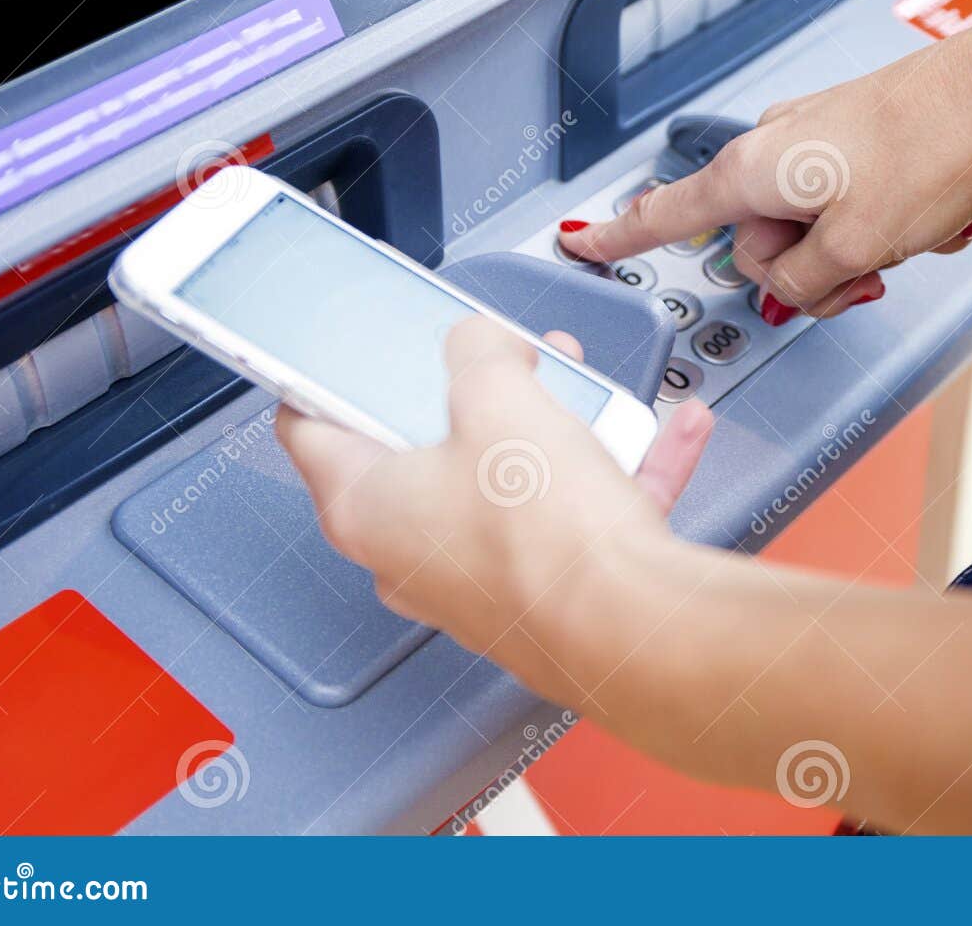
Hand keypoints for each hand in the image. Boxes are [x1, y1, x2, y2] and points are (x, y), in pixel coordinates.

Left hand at [276, 318, 711, 649]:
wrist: (631, 627)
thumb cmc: (545, 536)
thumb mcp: (497, 396)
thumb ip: (479, 351)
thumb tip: (481, 344)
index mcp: (364, 507)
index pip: (309, 430)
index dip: (323, 377)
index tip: (342, 352)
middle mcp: (410, 555)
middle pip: (421, 452)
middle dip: (467, 395)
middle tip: (496, 360)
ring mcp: (477, 581)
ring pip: (506, 483)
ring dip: (548, 429)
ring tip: (587, 392)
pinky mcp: (542, 596)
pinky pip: (572, 519)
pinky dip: (610, 474)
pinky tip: (662, 439)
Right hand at [557, 23, 971, 322]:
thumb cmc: (931, 148)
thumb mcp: (857, 246)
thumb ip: (805, 283)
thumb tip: (791, 288)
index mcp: (751, 173)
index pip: (664, 218)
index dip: (615, 239)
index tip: (574, 244)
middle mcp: (770, 147)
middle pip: (757, 246)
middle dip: (810, 275)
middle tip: (867, 273)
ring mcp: (810, 139)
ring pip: (806, 230)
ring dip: (853, 252)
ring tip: (907, 237)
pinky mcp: (848, 138)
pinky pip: (842, 204)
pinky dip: (876, 224)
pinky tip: (924, 217)